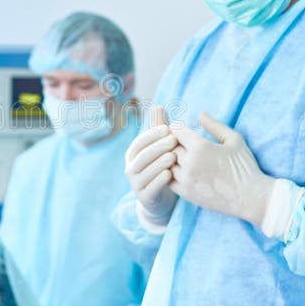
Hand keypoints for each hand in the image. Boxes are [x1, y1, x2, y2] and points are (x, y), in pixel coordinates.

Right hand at [124, 106, 178, 225]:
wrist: (159, 200)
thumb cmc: (160, 168)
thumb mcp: (159, 149)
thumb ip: (158, 129)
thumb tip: (158, 106)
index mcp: (132, 155)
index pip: (139, 142)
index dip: (151, 135)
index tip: (167, 128)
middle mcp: (130, 169)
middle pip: (142, 156)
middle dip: (157, 147)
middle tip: (173, 140)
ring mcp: (136, 185)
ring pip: (145, 172)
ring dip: (159, 163)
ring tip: (173, 156)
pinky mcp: (144, 198)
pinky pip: (150, 188)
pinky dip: (159, 181)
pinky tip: (170, 174)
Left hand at [170, 112, 277, 227]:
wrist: (250, 198)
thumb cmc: (245, 166)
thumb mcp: (234, 140)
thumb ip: (215, 125)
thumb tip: (200, 114)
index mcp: (201, 147)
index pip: (176, 130)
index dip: (177, 128)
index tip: (181, 129)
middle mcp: (190, 162)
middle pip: (168, 145)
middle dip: (171, 141)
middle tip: (176, 141)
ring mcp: (186, 179)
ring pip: (165, 162)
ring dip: (169, 157)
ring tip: (177, 155)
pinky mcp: (185, 193)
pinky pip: (167, 178)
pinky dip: (168, 172)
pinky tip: (177, 169)